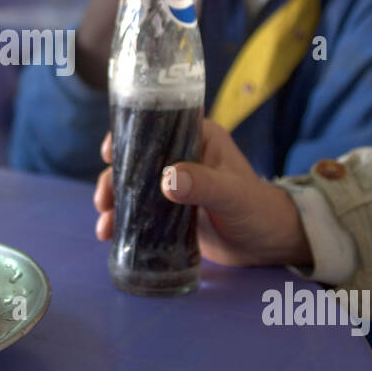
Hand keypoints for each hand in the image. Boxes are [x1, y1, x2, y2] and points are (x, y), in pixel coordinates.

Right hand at [93, 119, 312, 268]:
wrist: (268, 245)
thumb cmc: (257, 210)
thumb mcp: (231, 194)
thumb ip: (203, 184)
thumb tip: (167, 180)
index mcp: (197, 137)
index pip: (156, 124)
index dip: (127, 134)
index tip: (108, 152)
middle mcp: (180, 156)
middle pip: (135, 158)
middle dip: (112, 178)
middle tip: (103, 200)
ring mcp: (172, 185)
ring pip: (132, 186)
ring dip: (113, 202)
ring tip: (105, 227)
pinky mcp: (168, 211)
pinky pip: (138, 211)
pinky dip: (122, 221)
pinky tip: (110, 236)